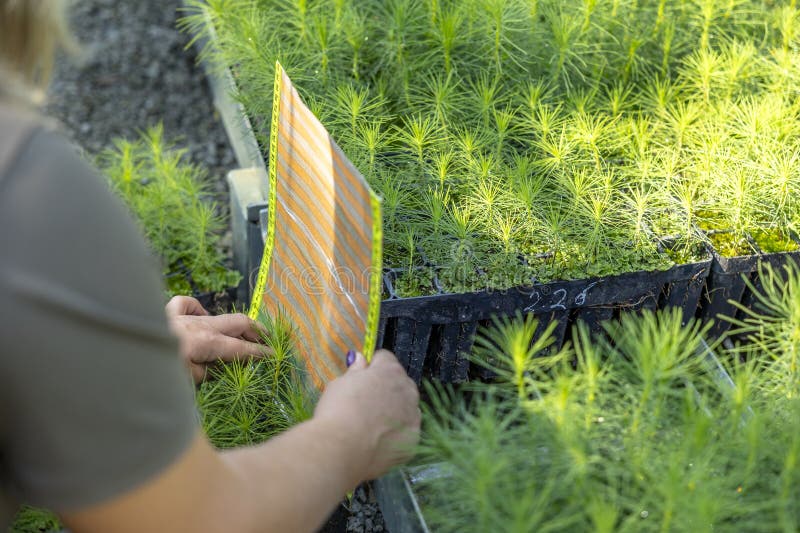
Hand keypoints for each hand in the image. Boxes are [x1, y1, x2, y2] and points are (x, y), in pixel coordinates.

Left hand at [165, 296, 269, 382]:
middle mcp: (201, 325)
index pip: (242, 347)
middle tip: (268, 340)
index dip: (261, 352)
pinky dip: (198, 309)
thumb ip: (209, 372)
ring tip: (244, 334)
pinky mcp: (169, 314)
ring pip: (217, 315)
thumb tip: (221, 367)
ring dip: (233, 325)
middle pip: (238, 323)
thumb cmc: (158, 370)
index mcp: (208, 342)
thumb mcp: (190, 380)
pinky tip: (200, 315)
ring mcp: (185, 316)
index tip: (275, 354)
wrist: (125, 355)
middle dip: (257, 331)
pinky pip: (188, 304)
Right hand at [314, 350, 420, 481]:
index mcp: (389, 370)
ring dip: (394, 411)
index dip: (371, 367)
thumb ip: (355, 371)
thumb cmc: (337, 411)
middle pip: (400, 382)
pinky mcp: (413, 439)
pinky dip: (396, 434)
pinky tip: (378, 441)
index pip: (385, 358)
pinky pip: (406, 431)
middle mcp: (407, 390)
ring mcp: (413, 415)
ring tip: (371, 425)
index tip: (361, 378)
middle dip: (386, 388)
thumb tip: (360, 359)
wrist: (341, 450)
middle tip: (365, 403)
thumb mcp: (339, 384)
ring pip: (406, 407)